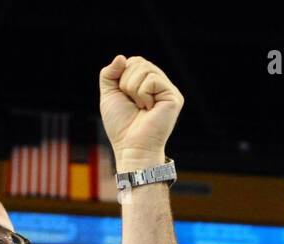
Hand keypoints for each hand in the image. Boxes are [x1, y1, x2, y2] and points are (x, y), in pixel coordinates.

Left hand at [98, 55, 183, 169]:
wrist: (130, 147)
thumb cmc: (121, 126)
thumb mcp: (109, 95)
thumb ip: (109, 74)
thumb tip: (122, 57)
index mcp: (147, 83)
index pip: (133, 61)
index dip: (121, 77)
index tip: (124, 97)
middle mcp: (160, 84)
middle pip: (139, 62)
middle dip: (126, 82)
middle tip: (133, 104)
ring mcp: (169, 90)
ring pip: (145, 69)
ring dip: (133, 90)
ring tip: (140, 107)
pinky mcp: (174, 97)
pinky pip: (152, 80)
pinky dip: (143, 94)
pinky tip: (148, 109)